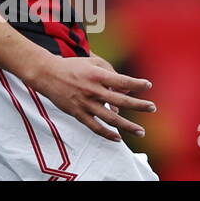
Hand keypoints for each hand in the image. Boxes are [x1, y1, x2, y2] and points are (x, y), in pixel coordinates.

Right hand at [21, 53, 154, 141]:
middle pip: (121, 100)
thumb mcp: (91, 62)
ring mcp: (86, 103)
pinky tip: (118, 138)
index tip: (148, 85)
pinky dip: (107, 134)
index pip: (122, 80)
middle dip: (139, 105)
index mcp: (97, 75)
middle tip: (152, 107)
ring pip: (111, 118)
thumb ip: (109, 71)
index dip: (136, 83)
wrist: (47, 74)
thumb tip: (124, 87)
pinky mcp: (78, 113)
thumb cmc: (71, 66)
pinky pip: (95, 127)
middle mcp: (93, 90)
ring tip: (140, 131)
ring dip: (127, 125)